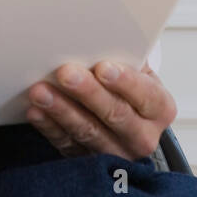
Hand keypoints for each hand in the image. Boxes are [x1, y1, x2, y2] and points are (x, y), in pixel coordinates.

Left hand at [25, 60, 175, 161]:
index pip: (145, 95)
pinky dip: (49, 127)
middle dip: (88, 93)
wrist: (126, 115)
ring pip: (88, 132)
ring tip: (40, 91)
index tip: (103, 67)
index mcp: (159, 108)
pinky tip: (36, 112)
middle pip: (116, 115)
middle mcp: (143, 136)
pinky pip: (67, 145)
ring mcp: (116, 152)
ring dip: (62, 110)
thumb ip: (126, 56)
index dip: (125, 82)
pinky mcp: (89, 160)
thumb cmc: (129, 84)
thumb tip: (100, 36)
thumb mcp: (137, 69)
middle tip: (66, 73)